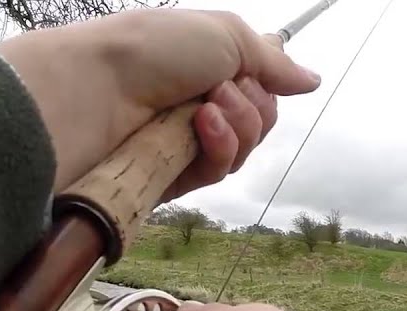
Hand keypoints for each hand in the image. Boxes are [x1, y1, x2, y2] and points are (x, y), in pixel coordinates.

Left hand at [0, 8, 320, 198]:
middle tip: (222, 87)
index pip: (259, 85)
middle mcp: (196, 103)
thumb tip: (312, 79)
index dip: (265, 81)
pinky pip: (220, 171)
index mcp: (205, 65)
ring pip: (244, 148)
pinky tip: (198, 128)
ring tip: (204, 108)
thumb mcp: (224, 35)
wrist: (94, 91)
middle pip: (260, 120)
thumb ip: (273, 61)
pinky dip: (218, 147)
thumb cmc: (150, 50)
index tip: (252, 71)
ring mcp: (184, 143)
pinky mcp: (173, 178)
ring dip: (236, 124)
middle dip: (252, 103)